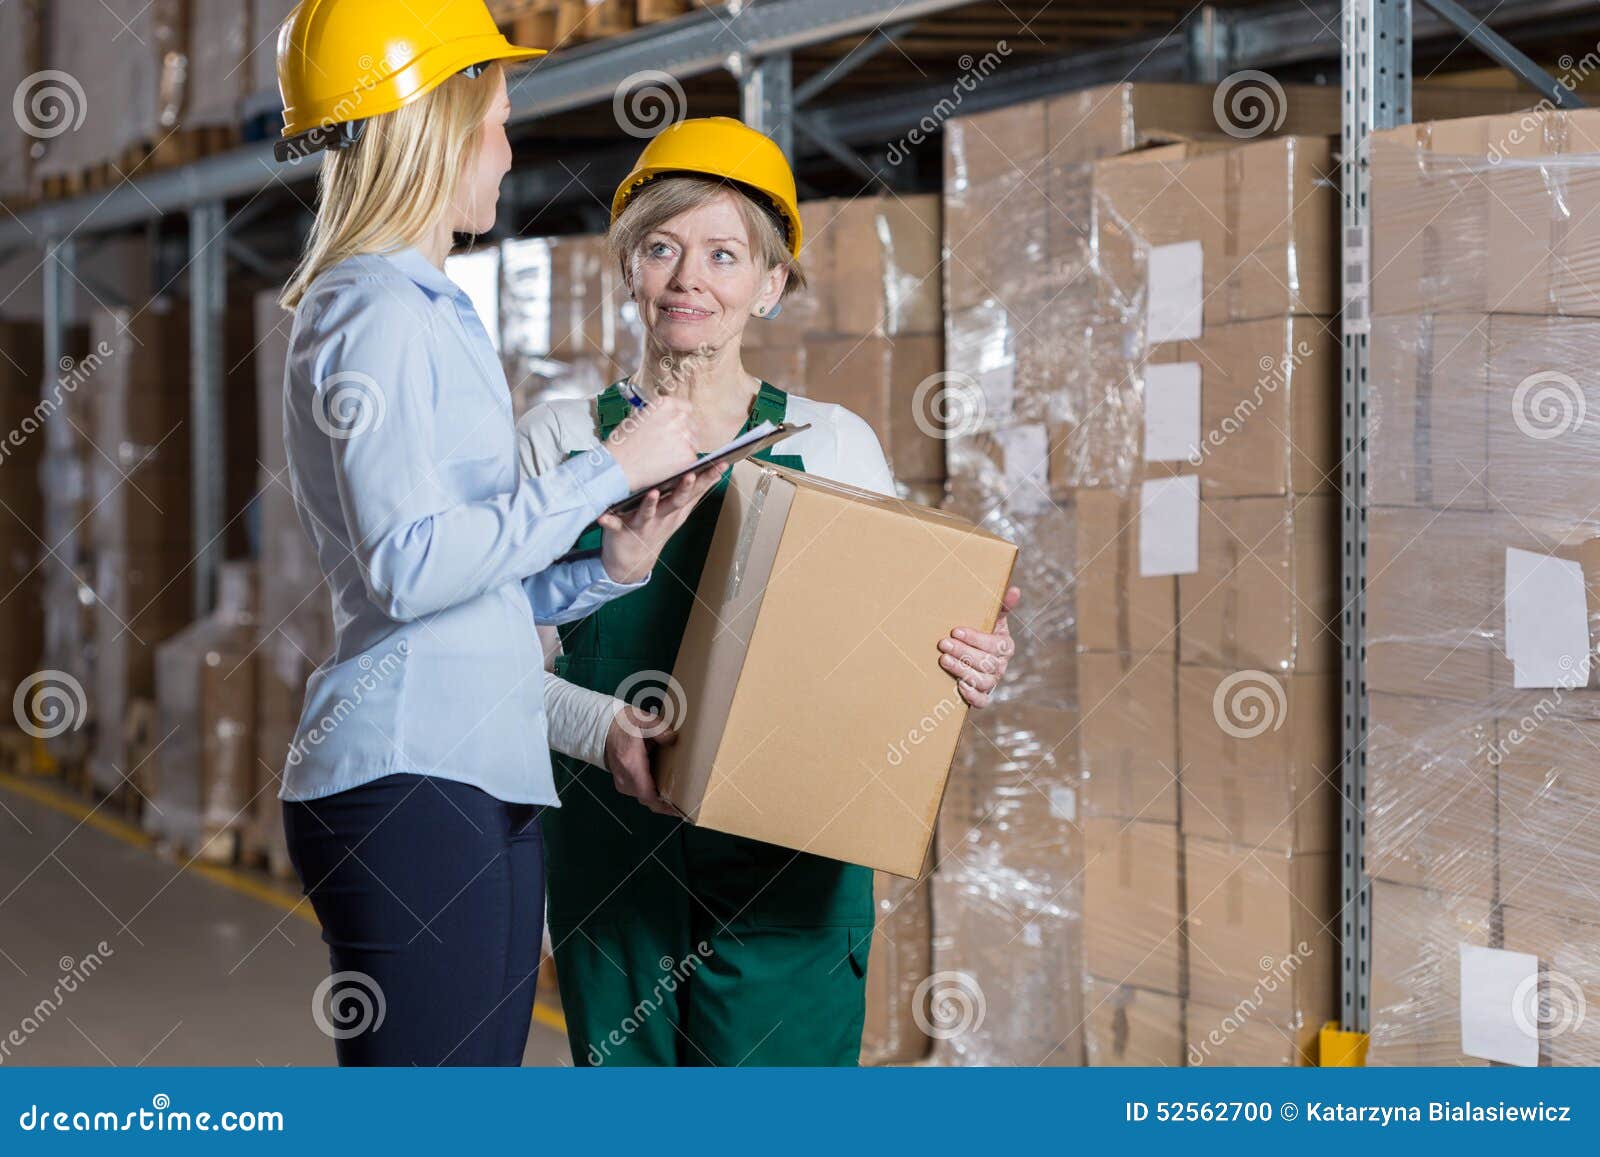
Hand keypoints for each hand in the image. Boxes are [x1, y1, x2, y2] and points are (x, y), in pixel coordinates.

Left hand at [599, 469, 716, 583]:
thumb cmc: (655, 529)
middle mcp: (662, 518)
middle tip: (691, 475)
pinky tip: (602, 516)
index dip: (709, 479)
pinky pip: (614, 525)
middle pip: (676, 502)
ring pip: (648, 514)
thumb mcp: (677, 513)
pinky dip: (608, 521)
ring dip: (650, 504)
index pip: (696, 492)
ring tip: (653, 492)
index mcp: (676, 511)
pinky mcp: (622, 531)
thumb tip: (710, 468)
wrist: (631, 561)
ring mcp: (643, 525)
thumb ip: (691, 493)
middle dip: (684, 489)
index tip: (723, 464)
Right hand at [603, 706, 680, 815]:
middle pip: (647, 798)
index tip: (679, 810)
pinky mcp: (621, 780)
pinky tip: (663, 783)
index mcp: (631, 765)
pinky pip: (638, 791)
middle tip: (685, 798)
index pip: (648, 795)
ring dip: (657, 796)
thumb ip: (660, 730)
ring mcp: (621, 781)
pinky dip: (650, 790)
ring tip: (677, 792)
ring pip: (642, 796)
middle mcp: (625, 778)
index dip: (664, 806)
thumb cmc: (621, 723)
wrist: (600, 727)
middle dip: (665, 801)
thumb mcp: (643, 721)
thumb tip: (673, 739)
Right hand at [604, 396, 696, 490]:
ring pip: (694, 441)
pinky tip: (668, 463)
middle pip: (693, 424)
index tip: (678, 426)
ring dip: (685, 447)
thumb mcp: (638, 418)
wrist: (619, 466)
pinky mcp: (688, 455)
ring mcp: (685, 436)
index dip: (681, 418)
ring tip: (666, 455)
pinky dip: (683, 461)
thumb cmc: (623, 444)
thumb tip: (667, 418)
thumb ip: (657, 415)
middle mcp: (678, 417)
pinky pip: (692, 456)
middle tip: (670, 444)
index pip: (686, 407)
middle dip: (684, 434)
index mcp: (666, 405)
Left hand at [938, 586, 1019, 708]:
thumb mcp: (992, 620)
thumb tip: (1015, 589)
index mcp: (1005, 646)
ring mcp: (992, 682)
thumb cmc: (982, 635)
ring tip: (943, 660)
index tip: (955, 630)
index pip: (994, 644)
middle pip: (986, 662)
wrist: (972, 659)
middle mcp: (1001, 665)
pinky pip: (982, 701)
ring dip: (962, 670)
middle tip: (943, 644)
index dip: (975, 638)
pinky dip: (971, 695)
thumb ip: (1001, 606)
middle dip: (963, 652)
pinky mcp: (983, 696)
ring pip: (982, 681)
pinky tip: (958, 685)